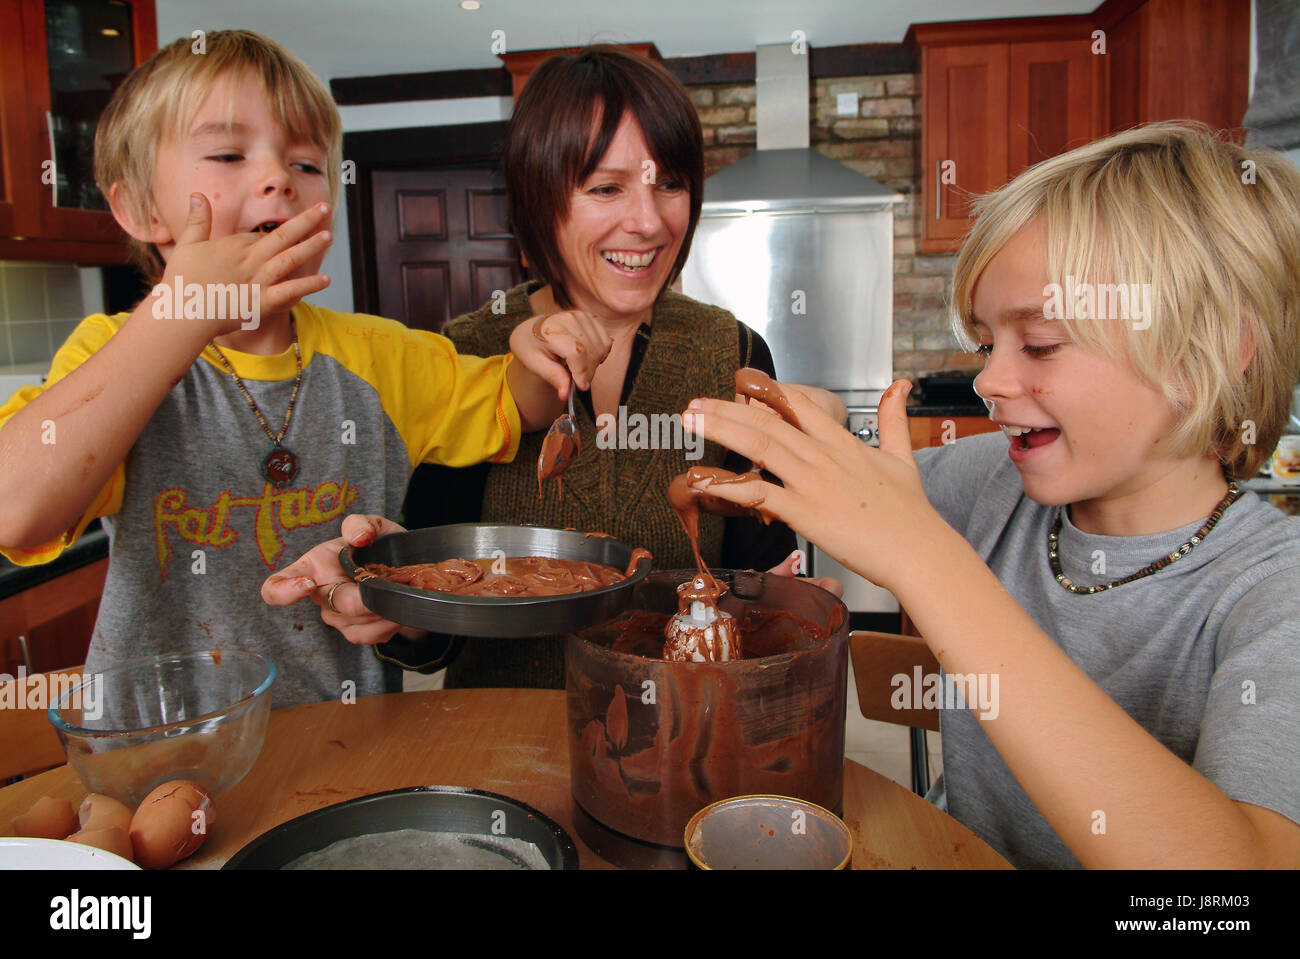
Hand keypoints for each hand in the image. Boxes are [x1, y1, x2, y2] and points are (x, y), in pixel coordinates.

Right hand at [157, 194, 332, 337]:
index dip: (273, 235)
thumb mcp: (188, 245)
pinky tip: (326, 279)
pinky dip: (308, 285)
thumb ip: (198, 221)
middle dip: (305, 221)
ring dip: (311, 247)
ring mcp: (258, 281)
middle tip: (323, 208)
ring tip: (329, 236)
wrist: (182, 312)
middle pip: (282, 236)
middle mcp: (250, 260)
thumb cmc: (181, 281)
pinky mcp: (263, 303)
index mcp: (233, 246)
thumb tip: (197, 195)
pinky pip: (290, 292)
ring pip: (290, 258)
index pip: (260, 236)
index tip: (284, 234)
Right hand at [261, 513, 408, 645]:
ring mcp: (337, 617)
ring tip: (398, 592)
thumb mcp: (372, 526)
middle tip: (388, 586)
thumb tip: (360, 537)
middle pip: (336, 607)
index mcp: (312, 568)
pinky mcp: (356, 632)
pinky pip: (371, 636)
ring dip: (384, 610)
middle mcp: (320, 595)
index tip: (309, 583)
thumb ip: (360, 524)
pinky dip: (390, 623)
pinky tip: (399, 610)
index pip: (276, 587)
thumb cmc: (379, 547)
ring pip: (357, 624)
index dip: (283, 591)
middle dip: (365, 599)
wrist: (407, 571)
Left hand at [509, 310, 612, 399]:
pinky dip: (600, 354)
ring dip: (594, 364)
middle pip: (591, 351)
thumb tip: (565, 394)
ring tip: (577, 367)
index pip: (577, 352)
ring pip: (601, 348)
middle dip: (588, 372)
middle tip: (577, 381)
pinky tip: (587, 357)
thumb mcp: (534, 364)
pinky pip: (606, 342)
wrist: (532, 330)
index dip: (582, 372)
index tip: (581, 387)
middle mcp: (570, 319)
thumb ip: (553, 376)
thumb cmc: (532, 347)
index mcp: (552, 328)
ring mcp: (583, 317)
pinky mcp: (591, 319)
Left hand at [683, 380, 940, 593]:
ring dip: (721, 430)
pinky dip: (727, 485)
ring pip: (759, 445)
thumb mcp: (903, 455)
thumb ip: (893, 419)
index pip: (799, 403)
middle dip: (727, 408)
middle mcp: (824, 455)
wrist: (919, 550)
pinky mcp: (806, 513)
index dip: (765, 390)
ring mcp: (813, 482)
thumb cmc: (910, 512)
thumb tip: (901, 385)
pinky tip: (701, 479)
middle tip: (694, 402)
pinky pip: (758, 494)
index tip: (738, 382)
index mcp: (842, 442)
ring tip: (690, 421)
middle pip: (768, 420)